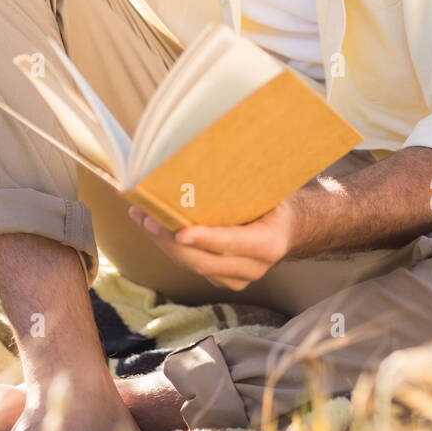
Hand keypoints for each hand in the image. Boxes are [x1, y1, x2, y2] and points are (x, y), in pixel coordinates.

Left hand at [127, 185, 333, 291]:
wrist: (289, 228)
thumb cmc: (275, 201)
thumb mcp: (269, 191)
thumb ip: (246, 184)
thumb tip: (214, 150)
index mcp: (268, 244)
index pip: (232, 243)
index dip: (205, 238)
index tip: (180, 232)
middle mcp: (253, 267)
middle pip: (204, 260)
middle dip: (170, 241)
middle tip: (148, 219)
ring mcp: (238, 278)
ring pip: (193, 265)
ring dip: (164, 243)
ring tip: (142, 218)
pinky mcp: (224, 280)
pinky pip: (193, 266)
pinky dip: (172, 248)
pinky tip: (155, 229)